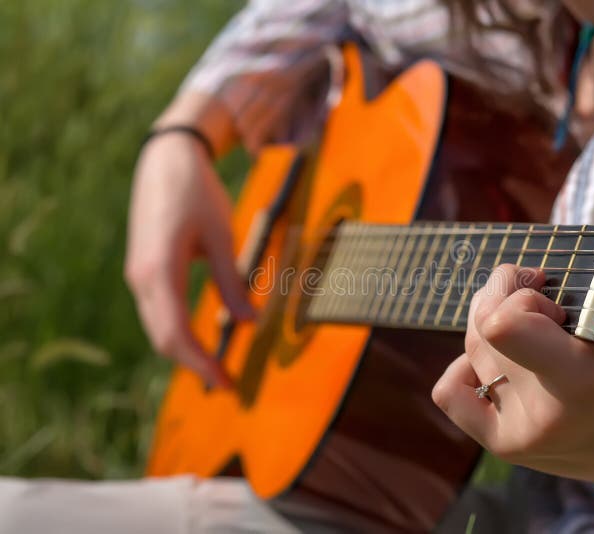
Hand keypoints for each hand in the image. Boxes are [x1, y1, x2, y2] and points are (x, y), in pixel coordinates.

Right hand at [125, 129, 254, 386]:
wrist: (166, 158)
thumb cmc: (197, 192)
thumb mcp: (221, 235)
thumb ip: (232, 280)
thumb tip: (248, 322)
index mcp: (159, 270)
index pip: (176, 332)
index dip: (200, 363)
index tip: (224, 383)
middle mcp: (141, 278)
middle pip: (162, 338)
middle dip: (193, 365)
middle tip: (226, 384)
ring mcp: (138, 275)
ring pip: (157, 328)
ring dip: (184, 352)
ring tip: (216, 367)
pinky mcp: (143, 270)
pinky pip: (157, 313)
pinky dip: (178, 333)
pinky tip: (201, 340)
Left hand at [432, 189, 593, 531]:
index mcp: (579, 378)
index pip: (501, 324)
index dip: (519, 293)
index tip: (554, 294)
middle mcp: (540, 412)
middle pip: (482, 321)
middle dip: (511, 295)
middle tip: (549, 302)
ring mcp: (517, 433)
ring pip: (472, 345)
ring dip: (498, 324)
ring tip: (539, 331)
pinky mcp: (502, 445)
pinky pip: (450, 390)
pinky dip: (468, 364)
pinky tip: (504, 361)